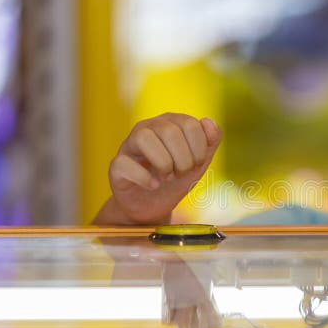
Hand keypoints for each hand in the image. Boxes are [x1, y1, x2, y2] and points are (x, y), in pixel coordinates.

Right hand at [103, 113, 220, 224]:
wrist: (154, 206)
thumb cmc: (176, 179)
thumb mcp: (200, 162)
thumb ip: (211, 141)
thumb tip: (207, 121)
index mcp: (170, 122)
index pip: (190, 123)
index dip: (199, 148)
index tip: (196, 165)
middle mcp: (148, 127)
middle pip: (170, 131)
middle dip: (183, 159)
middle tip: (180, 174)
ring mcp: (129, 144)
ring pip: (144, 137)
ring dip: (164, 164)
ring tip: (167, 177)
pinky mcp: (116, 165)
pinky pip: (126, 163)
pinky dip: (145, 178)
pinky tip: (153, 185)